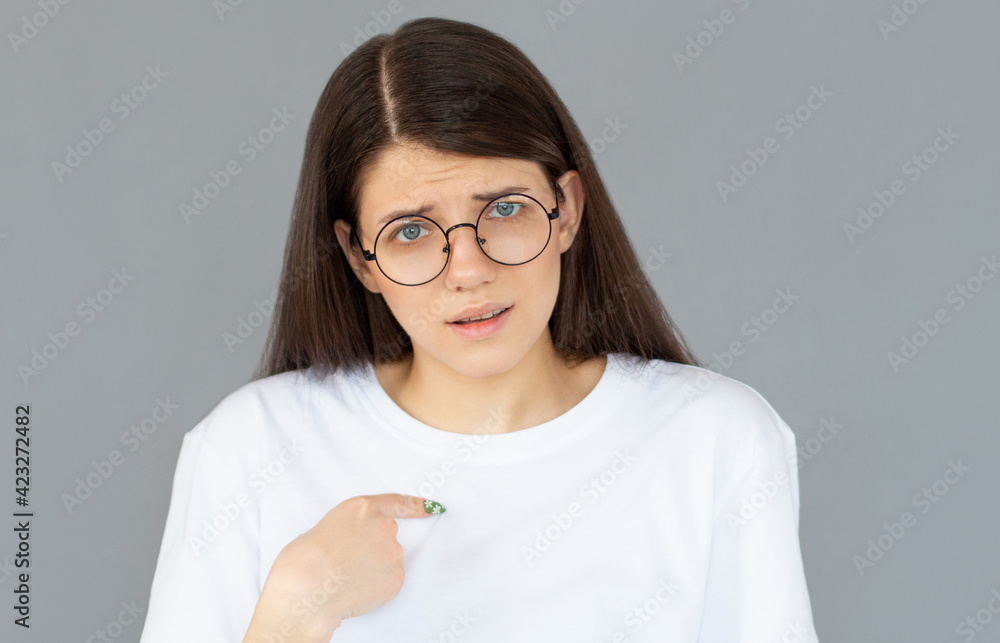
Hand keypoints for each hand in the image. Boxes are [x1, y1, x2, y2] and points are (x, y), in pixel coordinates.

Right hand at [243, 493, 444, 641]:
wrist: (308, 590)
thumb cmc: (304, 560)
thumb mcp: (325, 527)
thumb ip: (348, 528)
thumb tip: (351, 542)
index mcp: (362, 507)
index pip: (397, 503)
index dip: (416, 506)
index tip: (433, 508)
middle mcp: (384, 526)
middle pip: (386, 537)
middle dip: (372, 550)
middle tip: (347, 564)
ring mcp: (393, 552)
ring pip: (387, 562)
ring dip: (372, 570)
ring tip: (346, 578)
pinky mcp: (396, 578)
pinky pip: (388, 582)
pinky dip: (375, 588)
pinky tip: (355, 590)